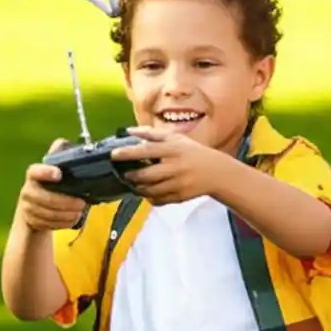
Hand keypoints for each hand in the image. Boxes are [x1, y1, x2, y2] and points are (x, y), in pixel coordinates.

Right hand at [17, 138, 86, 230]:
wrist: (34, 205)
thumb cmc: (51, 183)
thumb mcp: (55, 167)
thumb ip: (60, 155)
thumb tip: (69, 143)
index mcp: (33, 175)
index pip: (35, 172)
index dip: (46, 172)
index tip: (58, 174)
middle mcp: (27, 191)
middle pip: (45, 199)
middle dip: (66, 203)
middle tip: (82, 203)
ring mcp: (28, 208)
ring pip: (48, 214)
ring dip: (66, 214)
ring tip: (80, 212)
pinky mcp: (32, 221)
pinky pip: (48, 225)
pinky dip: (63, 223)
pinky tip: (73, 220)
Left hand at [112, 127, 234, 204]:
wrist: (217, 172)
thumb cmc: (193, 152)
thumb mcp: (176, 139)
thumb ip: (152, 134)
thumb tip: (129, 131)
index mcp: (173, 150)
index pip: (146, 151)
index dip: (128, 153)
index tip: (114, 155)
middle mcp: (175, 167)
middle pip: (146, 174)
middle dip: (131, 175)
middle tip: (125, 173)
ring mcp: (178, 183)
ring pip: (150, 190)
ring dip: (138, 188)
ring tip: (134, 183)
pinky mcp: (180, 197)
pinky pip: (158, 200)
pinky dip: (150, 197)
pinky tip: (148, 192)